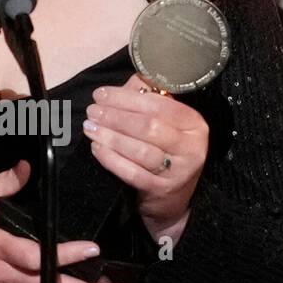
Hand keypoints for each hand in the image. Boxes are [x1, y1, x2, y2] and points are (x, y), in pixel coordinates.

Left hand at [83, 74, 208, 244]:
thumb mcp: (165, 126)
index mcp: (193, 123)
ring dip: (111, 136)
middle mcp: (192, 146)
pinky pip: (132, 172)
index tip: (101, 94)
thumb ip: (148, 101)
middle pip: (149, 126)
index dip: (126, 98)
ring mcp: (179, 170)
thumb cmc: (165, 153)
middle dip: (116, 116)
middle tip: (92, 111)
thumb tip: (128, 82)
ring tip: (89, 128)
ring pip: (140, 150)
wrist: (173, 201)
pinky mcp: (162, 189)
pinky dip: (111, 159)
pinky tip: (96, 148)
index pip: (159, 105)